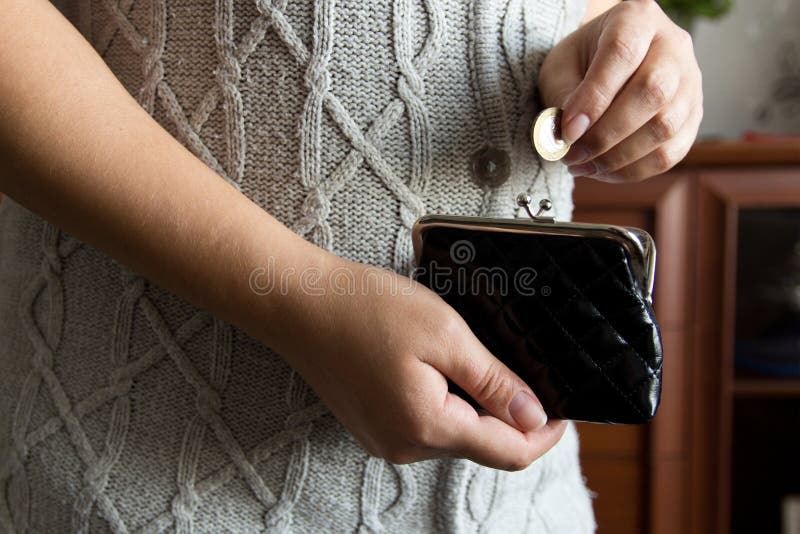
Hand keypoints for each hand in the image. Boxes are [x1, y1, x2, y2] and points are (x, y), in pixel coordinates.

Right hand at [279, 258, 566, 470]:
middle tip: (516, 364)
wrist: (300, 303)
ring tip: (466, 355)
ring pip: (455, 433)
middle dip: (509, 412)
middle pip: (482, 444)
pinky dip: (446, 401)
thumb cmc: (366, 309)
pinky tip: (436, 364)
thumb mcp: (446, 335)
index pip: (508, 452)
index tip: (565, 407)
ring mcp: (385, 439)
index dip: (545, 433)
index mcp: (427, 428)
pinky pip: (426, 424)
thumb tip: (533, 417)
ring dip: (475, 404)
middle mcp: (404, 446)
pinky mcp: (373, 426)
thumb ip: (494, 383)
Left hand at [538, 0, 702, 181]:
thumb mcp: (560, 68)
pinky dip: (634, 170)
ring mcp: (690, 82)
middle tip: (573, 155)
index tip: (567, 131)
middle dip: (606, 134)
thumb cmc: (580, 63)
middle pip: (653, 92)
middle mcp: (673, 46)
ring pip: (665, 127)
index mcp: (637, 18)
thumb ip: (563, 97)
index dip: (594, 98)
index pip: (622, 53)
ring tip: (583, 166)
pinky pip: (670, 153)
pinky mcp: (693, 116)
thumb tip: (569, 136)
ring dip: (618, 158)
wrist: (606, 62)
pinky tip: (604, 171)